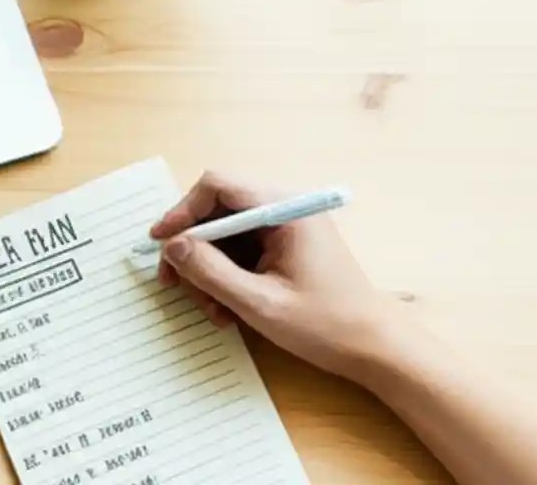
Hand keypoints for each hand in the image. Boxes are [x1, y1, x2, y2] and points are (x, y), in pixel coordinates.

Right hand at [151, 172, 406, 384]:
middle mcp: (284, 211)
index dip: (182, 210)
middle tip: (175, 285)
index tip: (160, 241)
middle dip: (192, 250)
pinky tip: (227, 310)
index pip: (218, 186)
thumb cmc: (326, 326)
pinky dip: (226, 279)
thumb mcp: (259, 303)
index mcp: (285, 211)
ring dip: (208, 272)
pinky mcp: (285, 250)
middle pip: (217, 212)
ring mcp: (285, 231)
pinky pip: (241, 253)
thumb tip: (172, 246)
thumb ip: (211, 271)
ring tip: (212, 310)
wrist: (376, 349)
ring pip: (225, 237)